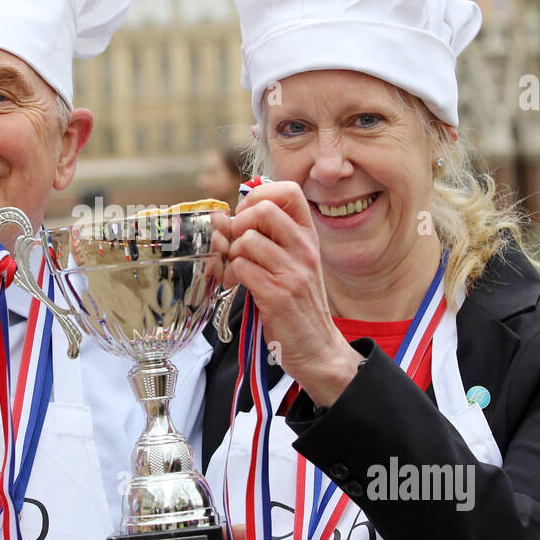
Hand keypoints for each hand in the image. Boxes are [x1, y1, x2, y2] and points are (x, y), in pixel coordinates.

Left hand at [223, 181, 361, 405]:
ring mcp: (293, 271)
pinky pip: (242, 267)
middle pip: (263, 210)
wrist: (317, 348)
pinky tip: (237, 286)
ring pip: (247, 240)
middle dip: (240, 224)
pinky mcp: (278, 294)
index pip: (288, 191)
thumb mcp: (290, 263)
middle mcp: (304, 249)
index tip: (247, 217)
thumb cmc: (297, 304)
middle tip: (237, 245)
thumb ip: (264, 239)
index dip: (259, 196)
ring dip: (232, 254)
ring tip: (237, 271)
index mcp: (308, 236)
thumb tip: (222, 218)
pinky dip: (231, 275)